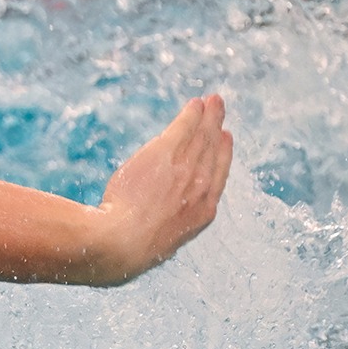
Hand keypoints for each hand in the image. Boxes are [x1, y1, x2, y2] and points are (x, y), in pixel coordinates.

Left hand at [90, 95, 233, 283]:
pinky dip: (191, 115)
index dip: (222, 155)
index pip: (217, 177)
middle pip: (212, 151)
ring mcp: (185, 170)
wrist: (122, 242)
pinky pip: (183, 128)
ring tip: (213, 101)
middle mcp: (200, 188)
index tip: (225, 140)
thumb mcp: (157, 241)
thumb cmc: (129, 247)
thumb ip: (166, 223)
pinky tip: (194, 104)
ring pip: (201, 137)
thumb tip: (153, 224)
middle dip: (216, 128)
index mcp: (202, 213)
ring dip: (208, 116)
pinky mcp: (166, 154)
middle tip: (220, 110)